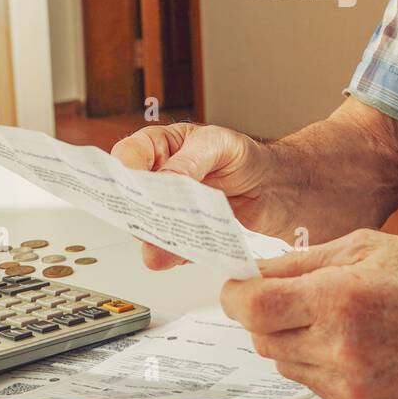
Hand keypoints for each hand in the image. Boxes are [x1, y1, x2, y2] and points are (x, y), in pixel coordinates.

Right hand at [111, 122, 284, 269]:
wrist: (274, 186)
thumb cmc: (245, 156)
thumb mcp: (217, 147)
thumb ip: (188, 163)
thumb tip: (164, 182)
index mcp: (159, 146)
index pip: (127, 157)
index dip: (123, 173)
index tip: (134, 190)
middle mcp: (159, 178)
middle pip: (132, 198)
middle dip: (139, 213)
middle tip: (147, 226)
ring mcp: (170, 207)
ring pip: (149, 228)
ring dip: (157, 239)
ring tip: (165, 249)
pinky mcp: (184, 232)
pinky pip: (172, 247)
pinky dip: (179, 252)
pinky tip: (190, 250)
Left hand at [221, 228, 397, 398]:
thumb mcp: (361, 246)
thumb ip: (299, 262)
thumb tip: (253, 271)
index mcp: (341, 298)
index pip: (253, 307)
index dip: (235, 294)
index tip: (237, 286)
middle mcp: (342, 348)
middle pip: (262, 337)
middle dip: (266, 313)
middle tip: (296, 294)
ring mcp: (350, 384)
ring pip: (282, 362)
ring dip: (292, 338)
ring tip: (336, 316)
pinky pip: (310, 382)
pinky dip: (318, 360)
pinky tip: (353, 341)